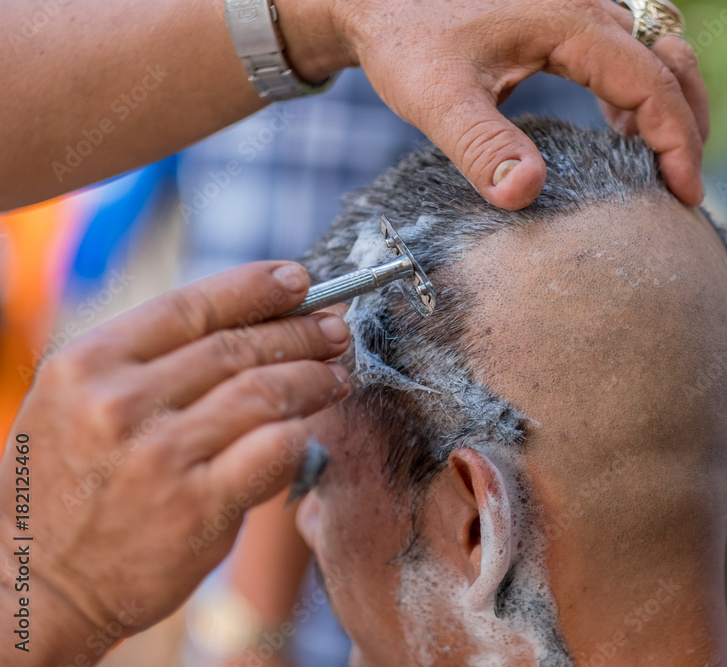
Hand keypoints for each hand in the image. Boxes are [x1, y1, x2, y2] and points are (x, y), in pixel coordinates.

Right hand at [0, 261, 350, 661]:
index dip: (256, 288)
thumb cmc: (68, 486)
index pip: (193, 306)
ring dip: (314, 378)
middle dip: (300, 331)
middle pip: (238, 346)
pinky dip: (301, 435)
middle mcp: (120, 402)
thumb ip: (146, 361)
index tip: (298, 280)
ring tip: (336, 375)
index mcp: (88, 363)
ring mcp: (160, 455)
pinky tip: (311, 431)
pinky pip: (275, 450)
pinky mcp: (197, 507)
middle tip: (335, 329)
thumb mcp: (76, 402)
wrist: (37, 585)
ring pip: (266, 392)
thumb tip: (245, 321)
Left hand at [323, 0, 707, 208]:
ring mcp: (578, 6)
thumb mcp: (436, 98)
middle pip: (671, 60)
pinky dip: (639, 90)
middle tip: (686, 185)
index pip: (652, 83)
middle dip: (689, 123)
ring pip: (655, 50)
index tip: (686, 194)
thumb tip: (523, 194)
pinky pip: (626, 49)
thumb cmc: (404, 40)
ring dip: (670, 104)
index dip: (678, 141)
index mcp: (568, 21)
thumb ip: (480, 145)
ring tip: (664, 164)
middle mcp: (585, 5)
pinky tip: (620, 129)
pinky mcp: (564, 16)